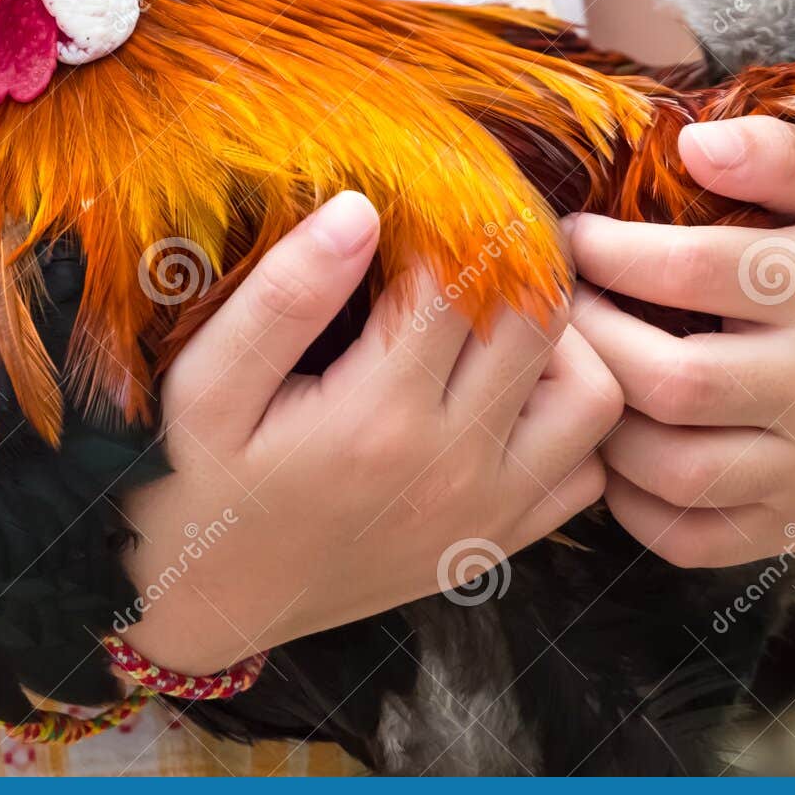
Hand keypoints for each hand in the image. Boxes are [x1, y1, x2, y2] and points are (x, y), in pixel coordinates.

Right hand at [119, 191, 619, 673]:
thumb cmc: (201, 481)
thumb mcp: (208, 385)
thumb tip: (362, 208)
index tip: (426, 193)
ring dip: (562, 339)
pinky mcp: (501, 540)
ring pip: (593, 392)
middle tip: (472, 232)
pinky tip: (509, 387)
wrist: (211, 602)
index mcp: (380, 415)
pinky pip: (588, 467)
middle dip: (518, 259)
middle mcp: (455, 465)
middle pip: (542, 322)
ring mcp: (489, 510)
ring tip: (499, 310)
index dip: (455, 216)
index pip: (465, 277)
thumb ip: (284, 297)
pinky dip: (569, 418)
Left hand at [569, 116, 794, 568]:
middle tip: (561, 310)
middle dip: (591, 339)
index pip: (684, 272)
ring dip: (603, 425)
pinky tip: (616, 448)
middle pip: (669, 381)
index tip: (573, 236)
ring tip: (583, 373)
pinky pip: (691, 539)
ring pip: (672, 470)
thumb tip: (693, 144)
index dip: (605, 252)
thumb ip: (778, 151)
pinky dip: (633, 506)